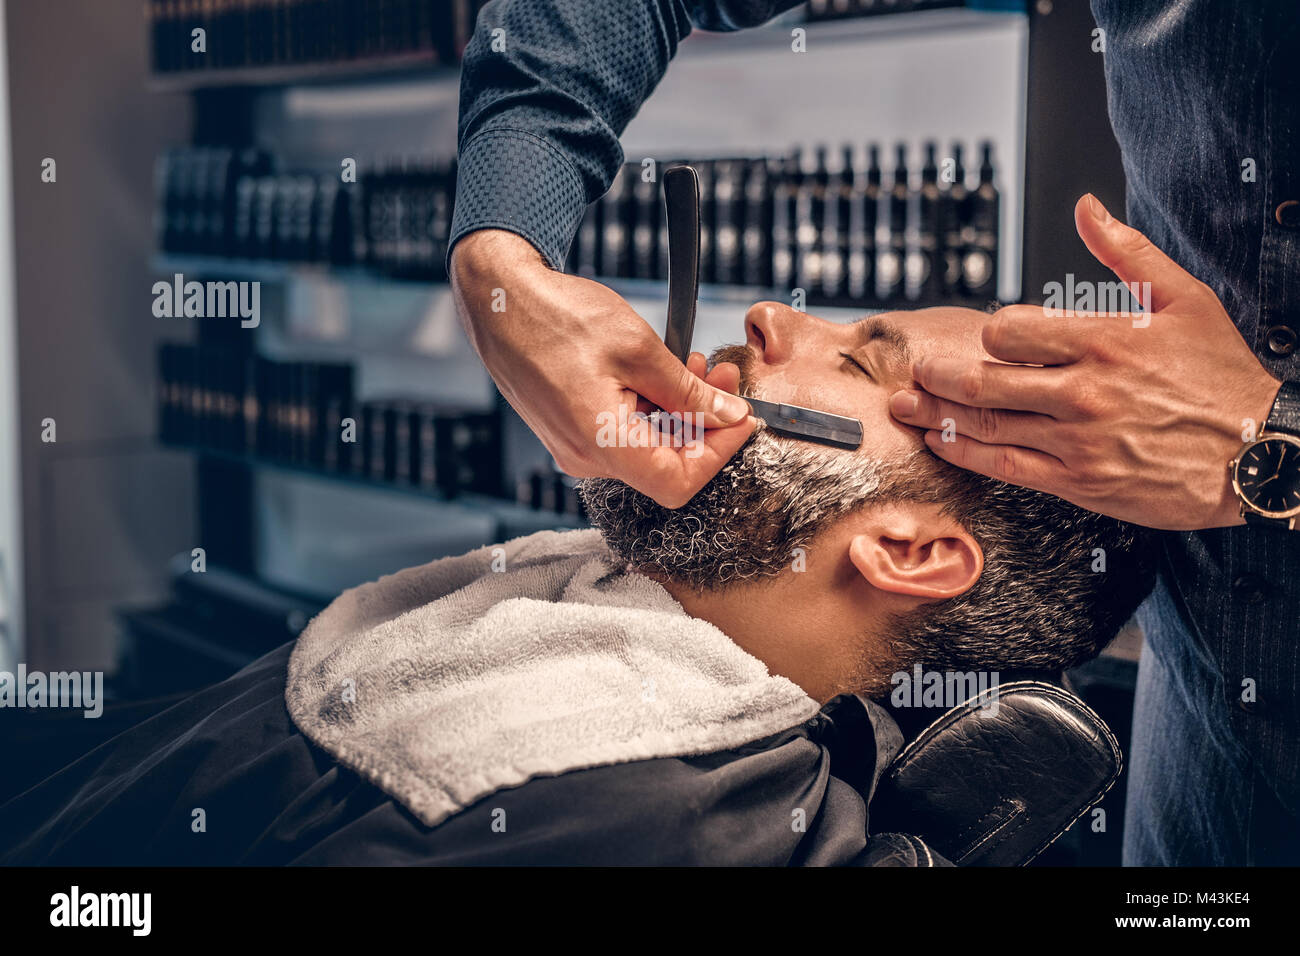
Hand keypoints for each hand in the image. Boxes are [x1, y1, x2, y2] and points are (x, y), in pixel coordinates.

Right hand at [450, 229, 755, 507]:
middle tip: (726, 377)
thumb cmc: (556, 318)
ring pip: (648, 448)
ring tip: (697, 365)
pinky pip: (625, 434)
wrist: (500, 302)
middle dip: (705, 424)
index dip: (720, 453)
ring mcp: (576, 448)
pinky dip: (653, 410)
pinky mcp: (572, 432)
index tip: (740, 417)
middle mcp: (585, 458)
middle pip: (666, 465)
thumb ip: (688, 391)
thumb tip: (727, 415)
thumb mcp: (638, 348)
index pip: (679, 481)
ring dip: (681, 413)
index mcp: (601, 443)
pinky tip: (663, 375)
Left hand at [888, 195, 1281, 530]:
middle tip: (919, 368)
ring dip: (937, 413)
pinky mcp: (1078, 480)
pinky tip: (940, 442)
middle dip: (941, 372)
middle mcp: (1084, 389)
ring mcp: (1077, 439)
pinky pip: (1004, 465)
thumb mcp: (1185, 299)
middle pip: (984, 378)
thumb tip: (1087, 207)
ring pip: (986, 423)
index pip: (1012, 329)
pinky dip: (964, 454)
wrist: (1259, 452)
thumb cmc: (1222, 377)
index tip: (989, 336)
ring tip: (907, 404)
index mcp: (1104, 339)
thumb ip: (1127, 252)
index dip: (991, 331)